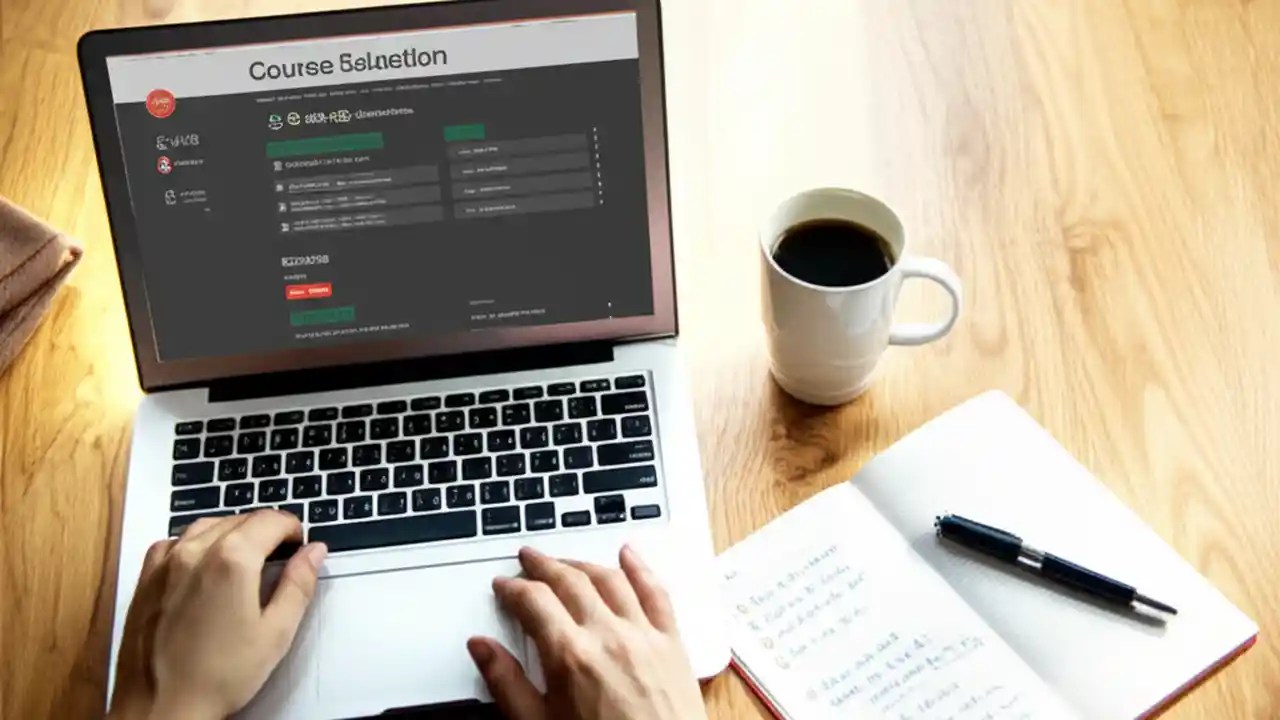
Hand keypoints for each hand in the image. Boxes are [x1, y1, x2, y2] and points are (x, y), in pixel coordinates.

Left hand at [108, 511, 327, 719]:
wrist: (160, 709)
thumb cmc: (219, 677)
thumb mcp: (276, 633)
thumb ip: (299, 584)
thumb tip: (314, 551)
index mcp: (232, 560)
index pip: (271, 520)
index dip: (293, 528)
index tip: (300, 544)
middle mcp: (195, 551)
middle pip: (240, 519)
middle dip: (265, 530)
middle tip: (280, 556)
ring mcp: (165, 563)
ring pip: (207, 525)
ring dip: (232, 532)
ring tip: (247, 559)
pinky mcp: (146, 579)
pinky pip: (174, 542)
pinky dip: (196, 544)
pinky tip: (205, 567)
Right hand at [467, 546, 706, 719]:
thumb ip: (508, 683)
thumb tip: (481, 647)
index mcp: (571, 656)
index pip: (534, 602)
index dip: (513, 588)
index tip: (504, 585)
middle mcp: (608, 635)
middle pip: (570, 581)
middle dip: (544, 566)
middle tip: (528, 559)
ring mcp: (644, 635)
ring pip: (610, 579)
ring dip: (583, 564)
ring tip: (566, 562)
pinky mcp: (672, 643)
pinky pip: (657, 592)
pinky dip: (641, 568)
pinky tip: (629, 554)